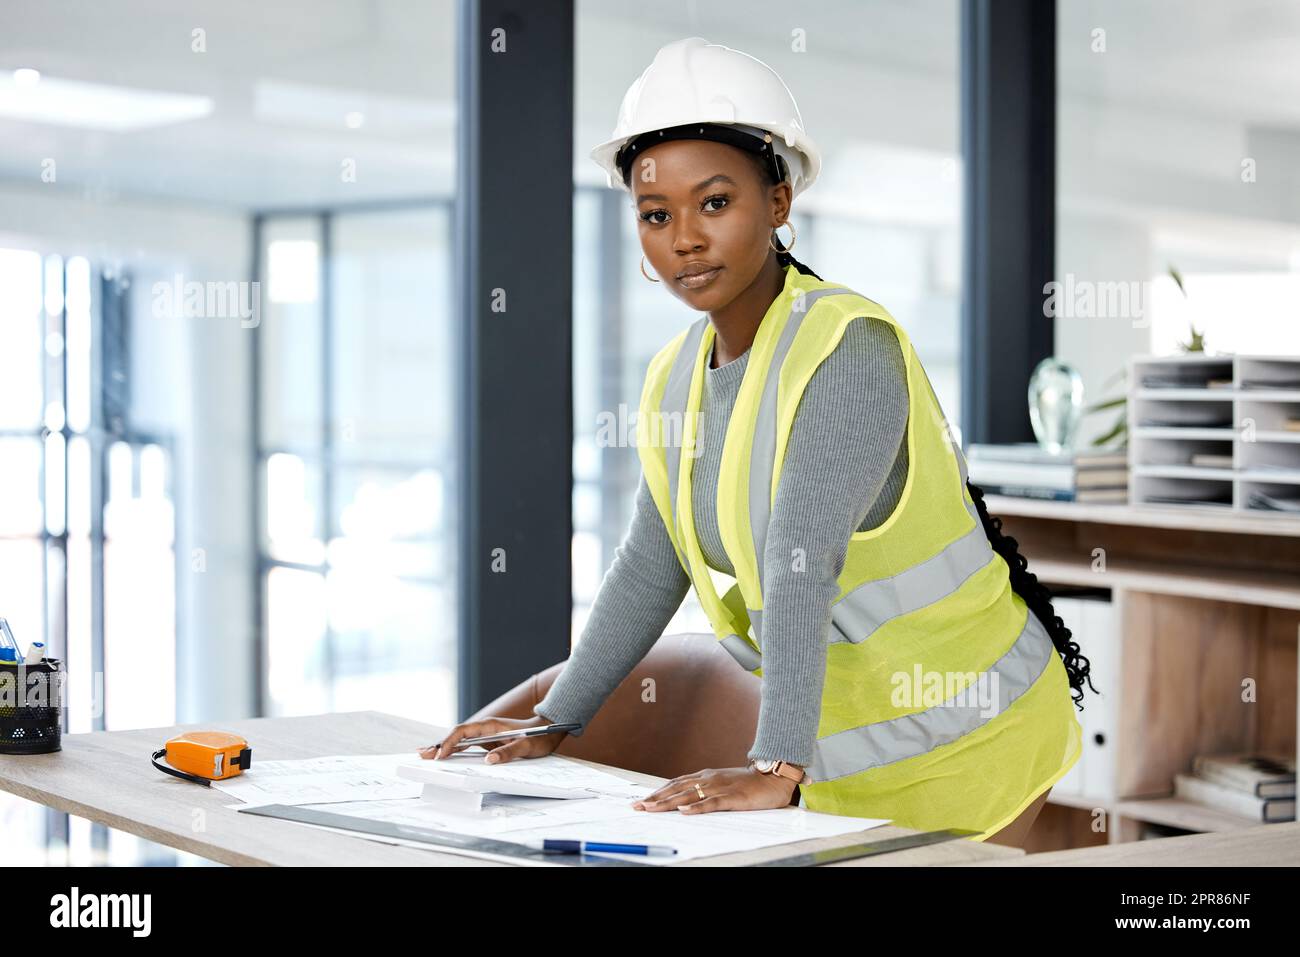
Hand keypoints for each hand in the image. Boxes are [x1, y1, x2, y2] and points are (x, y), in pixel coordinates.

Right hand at [418, 714, 565, 764]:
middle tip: (422, 755)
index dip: (450, 743)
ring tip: (425, 755)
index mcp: (490, 726)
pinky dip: (454, 750)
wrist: (549, 730)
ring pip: (459, 740)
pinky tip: (444, 755)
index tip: (441, 755)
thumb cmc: (539, 737)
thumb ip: (508, 752)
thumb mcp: (527, 746)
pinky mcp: (487, 741)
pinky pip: (467, 745)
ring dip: (443, 747)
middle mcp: (484, 728)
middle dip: (439, 744)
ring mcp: (485, 735)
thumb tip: (488, 761)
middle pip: (456, 735)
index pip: (463, 732)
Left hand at [631, 766, 797, 813]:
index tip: (642, 801)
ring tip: (651, 809)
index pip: (675, 784)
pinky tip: (685, 811)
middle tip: (637, 807)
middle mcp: (708, 779)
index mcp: (705, 776)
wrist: (773, 778)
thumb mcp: (722, 784)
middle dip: (655, 799)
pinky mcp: (733, 798)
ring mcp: (720, 787)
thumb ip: (704, 790)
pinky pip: (712, 803)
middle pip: (676, 789)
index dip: (657, 793)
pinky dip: (697, 807)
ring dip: (668, 803)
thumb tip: (684, 800)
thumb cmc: (747, 784)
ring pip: (689, 796)